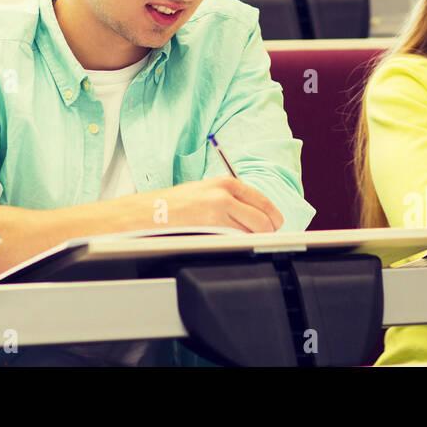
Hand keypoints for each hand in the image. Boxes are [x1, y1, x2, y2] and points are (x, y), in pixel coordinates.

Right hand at [148, 177, 283, 232]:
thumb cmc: (177, 204)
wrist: (151, 211)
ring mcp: (219, 210)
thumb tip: (256, 214)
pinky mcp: (212, 226)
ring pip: (254, 230)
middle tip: (264, 237)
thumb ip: (231, 198)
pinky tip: (232, 242)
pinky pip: (237, 239)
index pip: (263, 201)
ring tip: (245, 240)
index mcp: (227, 183)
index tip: (274, 224)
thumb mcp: (207, 190)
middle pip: (264, 218)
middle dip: (268, 231)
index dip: (273, 216)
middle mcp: (225, 194)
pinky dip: (240, 243)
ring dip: (254, 238)